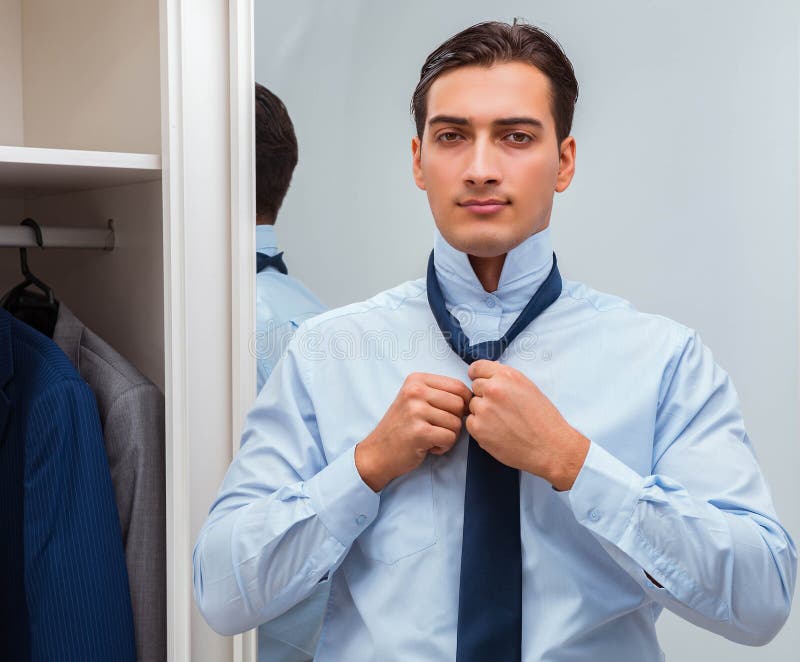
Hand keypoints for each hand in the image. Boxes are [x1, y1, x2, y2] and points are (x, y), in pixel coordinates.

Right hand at [355, 372, 471, 491]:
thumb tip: (474, 398)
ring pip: (457, 423)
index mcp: (417, 380)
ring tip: (432, 438)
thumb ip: (440, 394)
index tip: (450, 414)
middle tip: (439, 429)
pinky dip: (444, 447)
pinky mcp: (419, 431)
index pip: (458, 386)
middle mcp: (415, 391)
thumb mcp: (415, 400)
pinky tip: (429, 447)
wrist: (377, 452)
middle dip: (455, 421)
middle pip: (460, 404)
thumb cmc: (402, 427)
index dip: (463, 403)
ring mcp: (416, 411)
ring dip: (450, 436)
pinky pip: (450, 438)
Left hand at [466, 360, 588, 489]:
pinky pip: (470, 423)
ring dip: (482, 412)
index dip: (478, 376)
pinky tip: (498, 432)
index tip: (481, 382)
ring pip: (472, 406)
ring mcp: (484, 409)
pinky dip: (480, 428)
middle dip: (484, 396)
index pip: (477, 367)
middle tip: (502, 409)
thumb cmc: (544, 420)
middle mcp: (493, 389)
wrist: (550, 447)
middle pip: (475, 387)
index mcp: (507, 376)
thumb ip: (507, 379)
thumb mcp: (529, 388)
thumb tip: (490, 374)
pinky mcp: (478, 428)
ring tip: (503, 422)